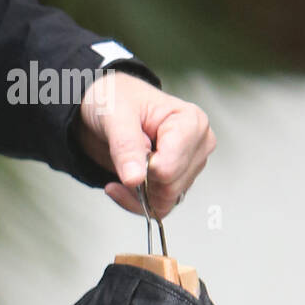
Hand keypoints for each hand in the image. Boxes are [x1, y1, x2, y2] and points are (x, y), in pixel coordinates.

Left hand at [72, 71, 214, 218]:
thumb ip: (125, 146)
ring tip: (117, 168)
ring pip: (167, 199)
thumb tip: (135, 179)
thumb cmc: (116, 98)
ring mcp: (189, 165)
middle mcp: (197, 146)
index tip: (125, 153)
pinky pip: (161, 206)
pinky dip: (136, 202)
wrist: (107, 105)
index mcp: (191, 122)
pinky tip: (118, 186)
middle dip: (140, 179)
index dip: (144, 167)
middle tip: (120, 158)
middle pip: (171, 186)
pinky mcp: (177, 180)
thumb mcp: (114, 113)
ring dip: (136, 193)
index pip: (172, 166)